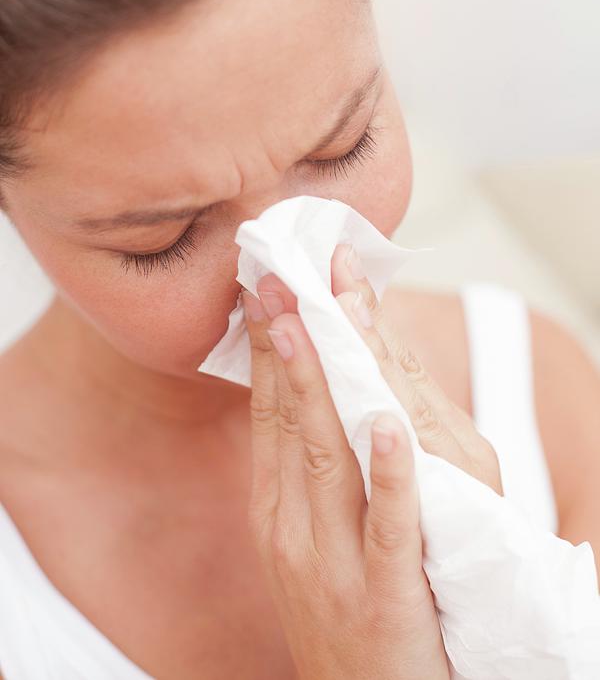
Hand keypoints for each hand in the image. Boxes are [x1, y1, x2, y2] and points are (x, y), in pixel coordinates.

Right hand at [241, 242, 494, 679]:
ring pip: (331, 459)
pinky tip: (386, 425)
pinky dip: (390, 476)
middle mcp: (295, 531)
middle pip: (293, 421)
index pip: (271, 412)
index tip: (270, 283)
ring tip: (315, 317)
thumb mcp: (322, 534)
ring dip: (322, 384)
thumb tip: (315, 382)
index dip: (272, 345)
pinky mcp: (386, 602)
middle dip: (289, 342)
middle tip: (280, 274)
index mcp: (279, 509)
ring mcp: (336, 565)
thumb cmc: (354, 607)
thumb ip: (319, 463)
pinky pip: (390, 530)